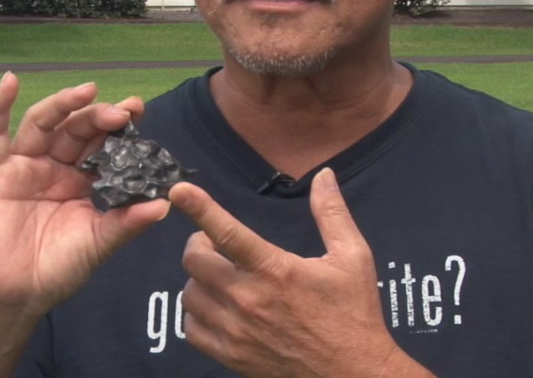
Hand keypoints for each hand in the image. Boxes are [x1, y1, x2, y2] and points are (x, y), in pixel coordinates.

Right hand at [0, 73, 170, 321]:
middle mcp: (55, 166)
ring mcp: (24, 165)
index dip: (118, 125)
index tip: (138, 110)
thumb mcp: (99, 243)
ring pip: (43, 123)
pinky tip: (10, 82)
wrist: (16, 296)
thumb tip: (165, 204)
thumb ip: (127, 222)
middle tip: (122, 112)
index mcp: (82, 179)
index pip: (102, 143)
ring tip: (87, 92)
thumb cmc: (59, 270)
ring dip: (63, 103)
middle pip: (76, 128)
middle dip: (98, 115)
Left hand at [170, 169, 429, 377]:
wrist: (353, 374)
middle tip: (217, 244)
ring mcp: (235, 331)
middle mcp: (248, 299)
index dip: (199, 208)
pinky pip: (191, 328)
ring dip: (199, 279)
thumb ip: (332, 212)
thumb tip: (324, 175)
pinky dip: (197, 313)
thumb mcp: (352, 256)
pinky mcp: (230, 356)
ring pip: (190, 294)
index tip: (178, 191)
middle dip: (200, 244)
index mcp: (275, 270)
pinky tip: (217, 307)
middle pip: (195, 261)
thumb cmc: (353, 313)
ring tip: (221, 276)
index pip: (227, 233)